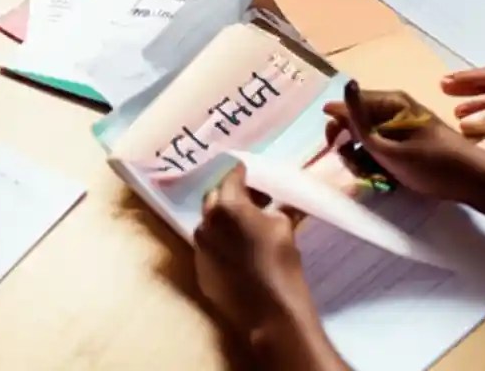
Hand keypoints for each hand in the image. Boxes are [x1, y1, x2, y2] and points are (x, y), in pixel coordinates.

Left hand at [195, 166, 316, 337]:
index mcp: (227, 207)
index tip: (249, 172)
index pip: (230, 178)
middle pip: (214, 198)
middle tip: (251, 200)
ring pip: (208, 224)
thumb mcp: (284, 226)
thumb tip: (281, 201)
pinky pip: (208, 248)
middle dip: (230, 195)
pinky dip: (220, 243)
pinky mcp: (200, 270)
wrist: (270, 311)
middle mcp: (206, 223)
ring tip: (245, 227)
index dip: (241, 173)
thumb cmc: (280, 262)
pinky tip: (238, 252)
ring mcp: (200, 249)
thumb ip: (277, 208)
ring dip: (224, 220)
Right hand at [324, 83, 481, 199]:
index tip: (335, 150)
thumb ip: (360, 121)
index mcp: (389, 103)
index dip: (336, 128)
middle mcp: (392, 109)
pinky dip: (377, 163)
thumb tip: (345, 85)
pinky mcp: (405, 142)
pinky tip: (384, 179)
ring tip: (374, 176)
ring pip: (365, 140)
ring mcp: (399, 127)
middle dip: (350, 148)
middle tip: (358, 168)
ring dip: (362, 159)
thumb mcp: (388, 147)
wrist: (470, 180)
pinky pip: (380, 148)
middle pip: (355, 124)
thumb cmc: (430, 163)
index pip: (347, 106)